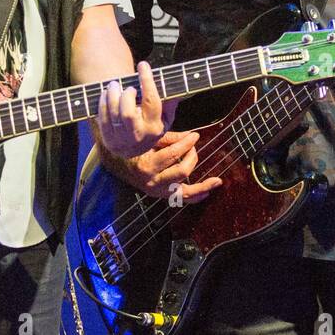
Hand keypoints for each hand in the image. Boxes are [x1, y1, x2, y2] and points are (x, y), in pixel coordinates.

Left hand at [95, 61, 169, 159]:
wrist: (135, 150)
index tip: (143, 65)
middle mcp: (139, 134)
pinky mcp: (109, 139)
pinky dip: (103, 103)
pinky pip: (103, 118)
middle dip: (126, 94)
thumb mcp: (166, 119)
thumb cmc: (151, 127)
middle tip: (126, 85)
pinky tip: (106, 94)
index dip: (147, 80)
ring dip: (112, 95)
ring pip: (114, 113)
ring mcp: (122, 138)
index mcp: (155, 126)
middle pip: (128, 112)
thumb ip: (170, 104)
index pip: (151, 101)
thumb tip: (176, 90)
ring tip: (113, 85)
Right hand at [100, 128, 221, 204]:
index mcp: (147, 166)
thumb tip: (191, 136)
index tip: (194, 135)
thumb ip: (170, 138)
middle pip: (182, 171)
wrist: (118, 162)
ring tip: (216, 180)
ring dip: (202, 185)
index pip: (173, 154)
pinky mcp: (161, 195)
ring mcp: (157, 191)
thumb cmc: (134, 148)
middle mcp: (152, 182)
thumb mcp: (149, 140)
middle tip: (192, 146)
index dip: (187, 143)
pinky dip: (196, 196)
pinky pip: (182, 199)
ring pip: (185, 192)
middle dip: (191, 156)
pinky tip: (208, 192)